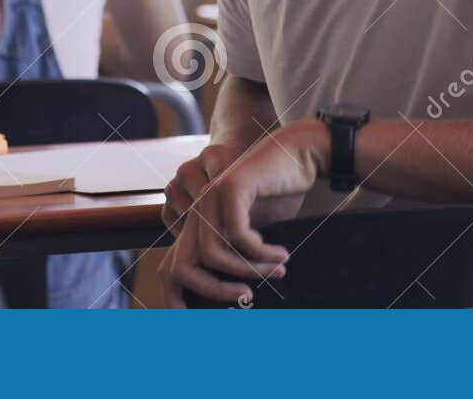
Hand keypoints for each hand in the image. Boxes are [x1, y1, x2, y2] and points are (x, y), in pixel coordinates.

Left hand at [159, 120, 327, 307]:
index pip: (171, 270)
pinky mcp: (230, 187)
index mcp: (197, 223)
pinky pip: (237, 236)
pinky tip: (280, 253)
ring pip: (212, 254)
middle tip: (248, 298)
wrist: (301, 151)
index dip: (178, 300)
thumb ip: (238, 259)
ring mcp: (210, 196)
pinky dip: (260, 251)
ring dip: (248, 270)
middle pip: (182, 268)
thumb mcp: (255, 233)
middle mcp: (197, 210)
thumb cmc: (281, 193)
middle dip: (216, 291)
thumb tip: (239, 301)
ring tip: (278, 271)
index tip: (205, 321)